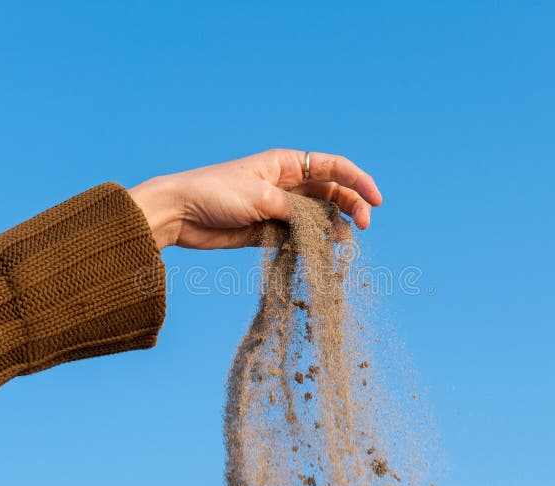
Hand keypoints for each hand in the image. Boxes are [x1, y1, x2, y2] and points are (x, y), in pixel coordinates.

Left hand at [128, 149, 381, 249]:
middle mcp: (284, 184)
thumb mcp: (259, 196)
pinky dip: (310, 245)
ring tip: (341, 244)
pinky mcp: (266, 231)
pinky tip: (320, 254)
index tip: (376, 201)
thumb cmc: (214, 193)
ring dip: (331, 229)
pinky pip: (297, 237)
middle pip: (329, 193)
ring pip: (316, 217)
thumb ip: (292, 209)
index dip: (358, 181)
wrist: (178, 214)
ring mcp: (277, 208)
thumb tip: (321, 225)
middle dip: (349, 207)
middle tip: (362, 228)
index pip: (332, 167)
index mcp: (284, 164)